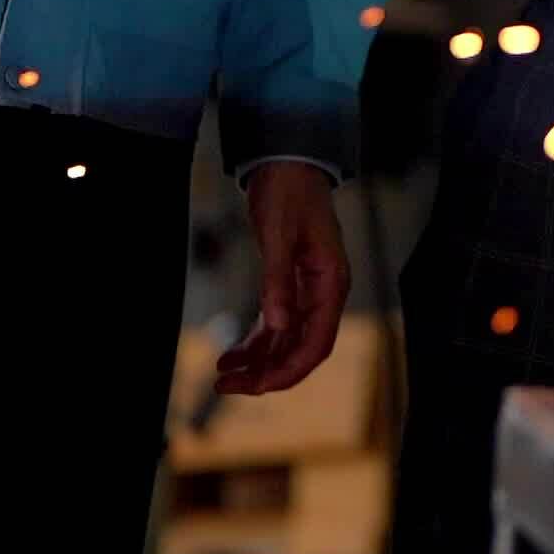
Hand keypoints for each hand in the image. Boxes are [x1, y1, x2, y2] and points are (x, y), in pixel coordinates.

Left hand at [218, 161, 350, 395]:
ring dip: (256, 363)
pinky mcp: (289, 285)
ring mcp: (307, 292)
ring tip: (221, 379)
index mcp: (331, 284)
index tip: (259, 386)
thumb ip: (278, 281)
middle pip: (300, 349)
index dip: (290, 370)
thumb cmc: (288, 194)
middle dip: (267, 373)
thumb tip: (276, 327)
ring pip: (285, 342)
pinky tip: (228, 357)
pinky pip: (274, 326)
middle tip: (228, 388)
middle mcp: (323, 294)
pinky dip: (252, 344)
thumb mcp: (279, 236)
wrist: (288, 165)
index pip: (317, 343)